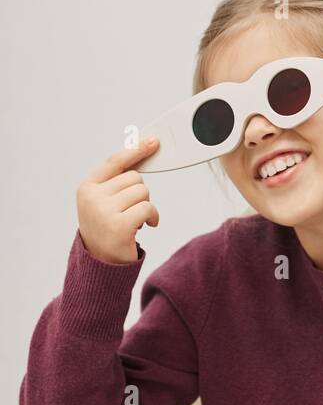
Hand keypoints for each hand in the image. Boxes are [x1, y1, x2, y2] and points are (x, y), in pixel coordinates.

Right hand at [76, 136, 160, 264]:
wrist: (101, 263)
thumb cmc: (107, 227)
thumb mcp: (104, 200)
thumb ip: (118, 179)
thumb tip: (143, 150)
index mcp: (87, 187)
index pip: (115, 162)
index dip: (136, 150)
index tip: (152, 142)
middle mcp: (92, 198)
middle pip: (134, 177)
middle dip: (139, 193)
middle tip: (128, 211)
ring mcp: (103, 212)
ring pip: (143, 192)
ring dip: (145, 206)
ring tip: (133, 220)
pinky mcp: (118, 226)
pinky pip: (148, 208)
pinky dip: (152, 217)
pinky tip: (146, 226)